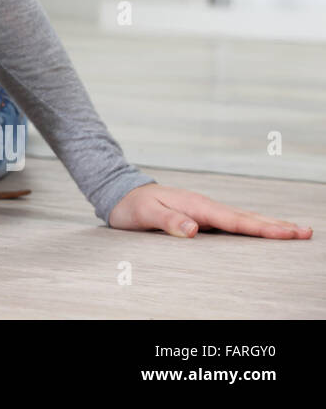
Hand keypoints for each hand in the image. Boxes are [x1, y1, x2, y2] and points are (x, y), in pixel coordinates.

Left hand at [108, 183, 312, 238]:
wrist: (120, 194)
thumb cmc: (132, 206)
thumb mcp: (145, 215)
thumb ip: (167, 221)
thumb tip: (192, 230)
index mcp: (196, 206)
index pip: (235, 221)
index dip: (262, 228)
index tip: (288, 233)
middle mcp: (204, 207)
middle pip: (246, 218)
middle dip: (277, 226)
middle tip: (306, 232)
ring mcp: (204, 211)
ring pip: (242, 219)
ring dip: (269, 225)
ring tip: (295, 231)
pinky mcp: (200, 216)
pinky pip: (231, 223)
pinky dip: (251, 226)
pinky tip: (261, 231)